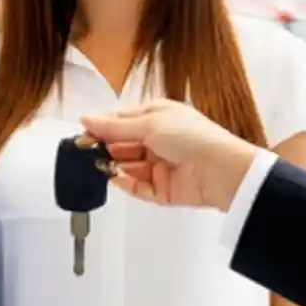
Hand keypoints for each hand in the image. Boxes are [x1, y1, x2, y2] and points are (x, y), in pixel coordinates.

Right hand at [81, 99, 259, 211]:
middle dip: (106, 146)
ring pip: (129, 166)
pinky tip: (117, 179)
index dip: (103, 126)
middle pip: (123, 144)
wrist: (221, 170)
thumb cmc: (194, 138)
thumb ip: (115, 126)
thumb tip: (87, 119)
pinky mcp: (164, 189)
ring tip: (101, 163)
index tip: (84, 131)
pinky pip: (139, 188)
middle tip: (88, 149)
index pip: (123, 121)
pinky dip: (127, 184)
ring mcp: (162, 165)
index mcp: (159, 116)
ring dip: (114, 165)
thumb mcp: (149, 124)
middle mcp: (160, 140)